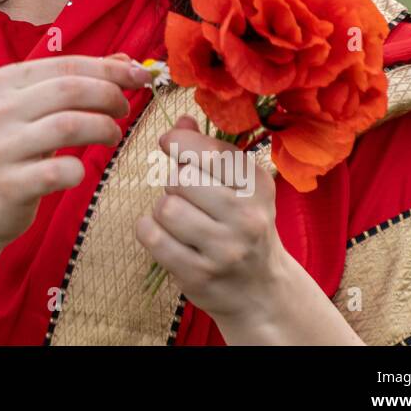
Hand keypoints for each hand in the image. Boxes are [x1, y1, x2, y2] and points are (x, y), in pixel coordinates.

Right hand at [0, 54, 155, 250]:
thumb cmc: (4, 155)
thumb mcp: (25, 112)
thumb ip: (69, 85)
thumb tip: (124, 62)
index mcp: (1, 83)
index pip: (66, 65)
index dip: (110, 69)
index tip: (141, 77)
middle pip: (71, 89)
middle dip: (110, 96)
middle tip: (124, 111)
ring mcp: (0, 148)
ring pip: (70, 125)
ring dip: (103, 129)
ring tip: (111, 136)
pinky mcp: (8, 185)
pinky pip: (59, 171)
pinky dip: (79, 170)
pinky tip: (79, 172)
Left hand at [135, 114, 287, 323]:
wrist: (261, 290)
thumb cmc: (242, 226)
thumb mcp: (238, 186)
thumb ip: (209, 150)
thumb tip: (181, 120)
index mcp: (257, 185)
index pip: (209, 151)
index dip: (179, 142)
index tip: (171, 144)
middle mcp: (246, 216)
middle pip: (181, 179)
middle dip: (174, 183)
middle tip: (186, 196)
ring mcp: (224, 249)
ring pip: (166, 207)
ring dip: (162, 210)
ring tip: (179, 219)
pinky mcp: (199, 274)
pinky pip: (152, 236)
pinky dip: (149, 230)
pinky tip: (164, 235)